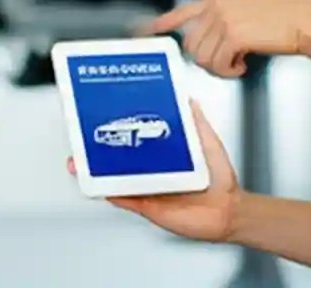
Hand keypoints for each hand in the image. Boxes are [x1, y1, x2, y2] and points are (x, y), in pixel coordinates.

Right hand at [67, 101, 240, 242]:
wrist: (228, 211)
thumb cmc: (219, 180)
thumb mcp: (208, 142)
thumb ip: (196, 122)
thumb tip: (188, 99)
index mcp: (164, 156)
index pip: (136, 141)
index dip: (119, 133)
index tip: (104, 121)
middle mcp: (154, 172)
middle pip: (120, 160)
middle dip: (99, 151)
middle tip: (84, 141)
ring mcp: (149, 189)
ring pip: (117, 179)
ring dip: (97, 172)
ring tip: (82, 162)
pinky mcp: (148, 207)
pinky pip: (125, 199)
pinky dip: (111, 193)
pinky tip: (101, 185)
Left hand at [140, 0, 310, 77]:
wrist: (306, 21)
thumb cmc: (283, 23)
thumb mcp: (247, 16)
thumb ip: (225, 25)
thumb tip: (209, 49)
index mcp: (219, 1)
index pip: (182, 12)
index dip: (162, 23)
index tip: (142, 31)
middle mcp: (217, 7)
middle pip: (192, 46)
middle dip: (207, 61)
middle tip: (229, 63)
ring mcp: (223, 19)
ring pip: (203, 58)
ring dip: (221, 68)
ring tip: (240, 63)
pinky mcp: (233, 34)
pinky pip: (218, 65)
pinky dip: (230, 72)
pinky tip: (245, 65)